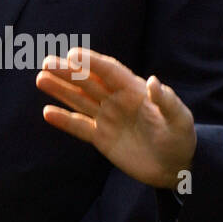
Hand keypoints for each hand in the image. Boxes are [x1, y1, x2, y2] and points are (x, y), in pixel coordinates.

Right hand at [36, 47, 196, 188]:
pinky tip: (47, 112)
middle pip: (89, 82)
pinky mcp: (102, 138)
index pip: (110, 71)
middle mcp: (117, 100)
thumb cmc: (181, 139)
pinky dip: (64, 120)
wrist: (176, 167)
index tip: (72, 54)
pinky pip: (79, 127)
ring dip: (61, 90)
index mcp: (135, 90)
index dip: (92, 62)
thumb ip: (167, 102)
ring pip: (80, 100)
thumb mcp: (180, 120)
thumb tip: (153, 81)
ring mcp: (108, 118)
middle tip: (46, 62)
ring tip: (41, 78)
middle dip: (68, 72)